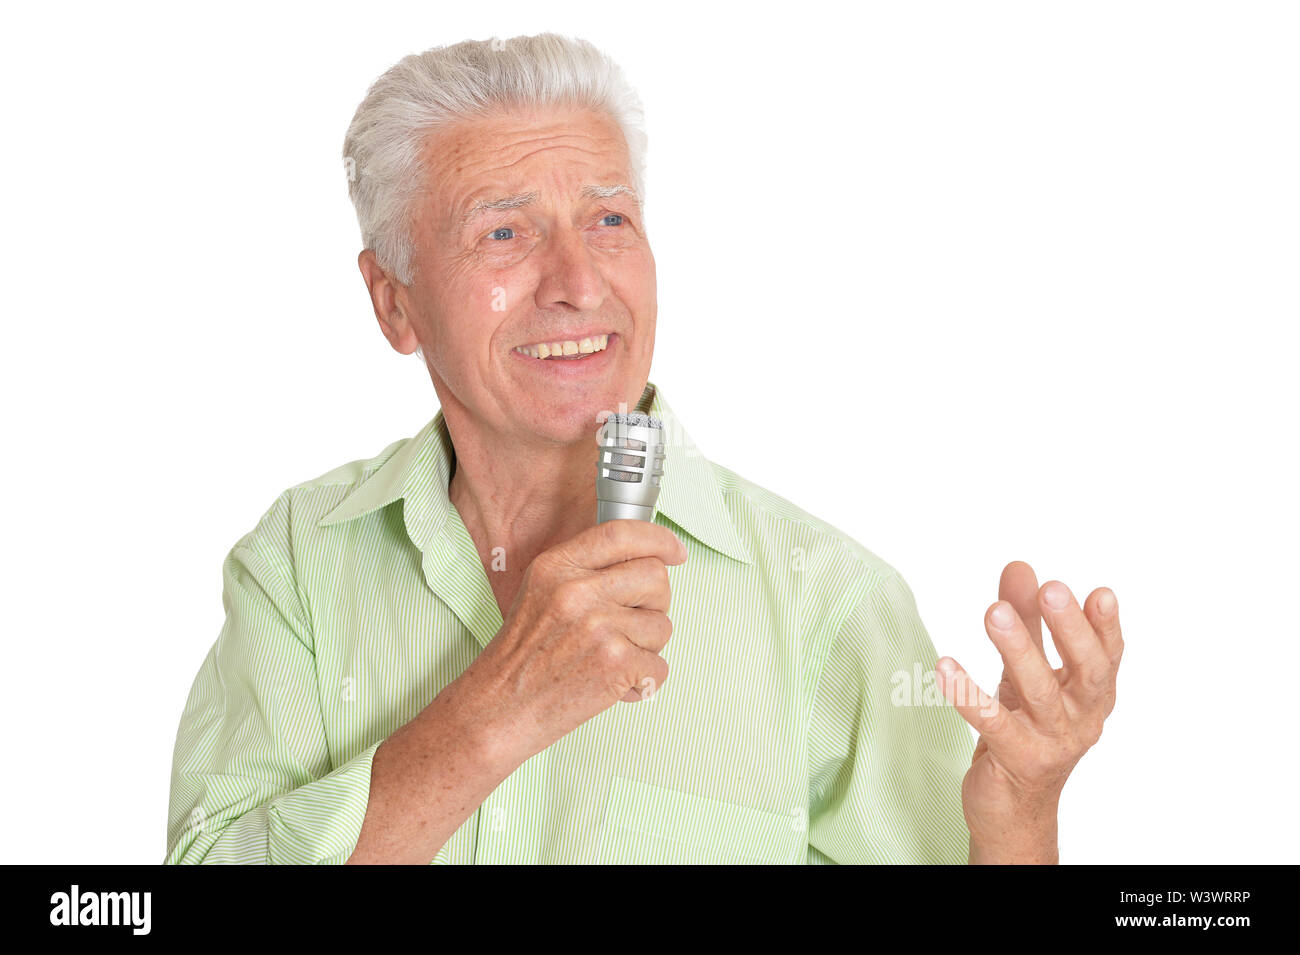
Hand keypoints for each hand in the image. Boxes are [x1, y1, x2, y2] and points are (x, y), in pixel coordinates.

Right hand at [461, 519, 685, 767]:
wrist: (497, 710)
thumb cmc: (520, 659)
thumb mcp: (539, 594)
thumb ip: (583, 572)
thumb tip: (642, 561)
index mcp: (556, 566)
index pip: (622, 533)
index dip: (659, 540)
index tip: (675, 551)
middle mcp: (577, 590)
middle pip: (655, 577)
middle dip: (656, 603)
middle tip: (634, 625)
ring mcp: (598, 626)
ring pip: (662, 624)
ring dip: (647, 648)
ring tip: (611, 660)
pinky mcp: (615, 662)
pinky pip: (659, 665)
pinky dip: (642, 682)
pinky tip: (612, 685)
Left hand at [934, 560, 1123, 862]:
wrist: (1013, 809)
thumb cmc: (1026, 731)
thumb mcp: (1028, 672)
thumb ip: (1028, 621)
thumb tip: (1021, 567)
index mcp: (1091, 695)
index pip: (1106, 656)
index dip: (1105, 626)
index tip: (1100, 592)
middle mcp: (1081, 719)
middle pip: (1086, 672)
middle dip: (1069, 629)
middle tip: (1052, 589)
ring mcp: (1052, 743)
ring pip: (1040, 694)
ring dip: (1019, 651)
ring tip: (995, 613)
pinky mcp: (1017, 761)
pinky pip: (993, 724)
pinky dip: (969, 695)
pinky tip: (945, 667)